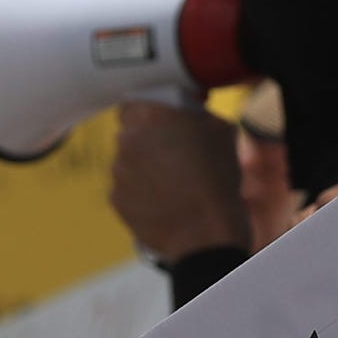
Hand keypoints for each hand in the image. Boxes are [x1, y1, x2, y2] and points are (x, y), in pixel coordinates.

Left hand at [108, 100, 247, 261]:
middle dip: (147, 144)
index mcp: (150, 116)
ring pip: (126, 163)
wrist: (204, 232)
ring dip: (142, 170)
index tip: (159, 126)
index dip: (146, 115)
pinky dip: (139, 194)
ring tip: (171, 186)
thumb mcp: (221, 130)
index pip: (132, 105)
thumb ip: (198, 115)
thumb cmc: (217, 179)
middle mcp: (127, 140)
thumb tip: (190, 114)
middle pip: (130, 135)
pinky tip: (163, 203)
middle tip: (172, 158)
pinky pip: (126, 190)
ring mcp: (118, 171)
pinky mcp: (115, 199)